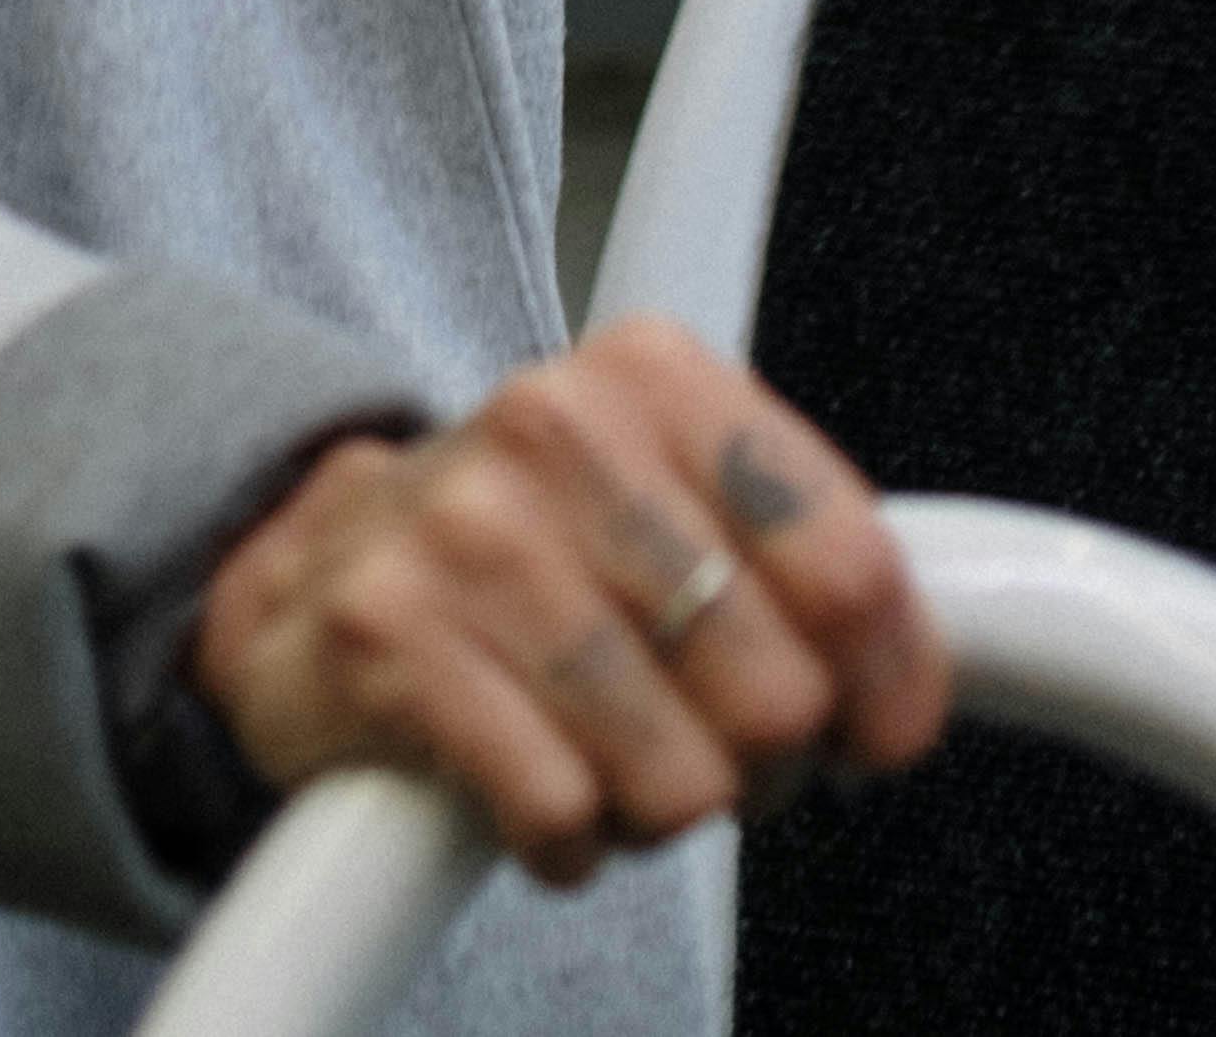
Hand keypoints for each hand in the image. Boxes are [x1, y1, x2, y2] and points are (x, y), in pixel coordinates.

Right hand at [190, 320, 944, 885]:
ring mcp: (466, 529)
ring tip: (608, 757)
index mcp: (652, 373)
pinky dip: (566, 841)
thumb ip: (805, 570)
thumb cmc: (530, 549)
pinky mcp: (391, 638)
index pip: (847, 560)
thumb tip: (902, 704)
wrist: (313, 570)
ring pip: (678, 777)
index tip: (866, 730)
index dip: (885, 684)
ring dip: (659, 808)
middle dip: (759, 761)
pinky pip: (561, 816)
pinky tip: (535, 786)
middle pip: (777, 691)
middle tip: (698, 737)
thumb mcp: (671, 501)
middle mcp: (556, 425)